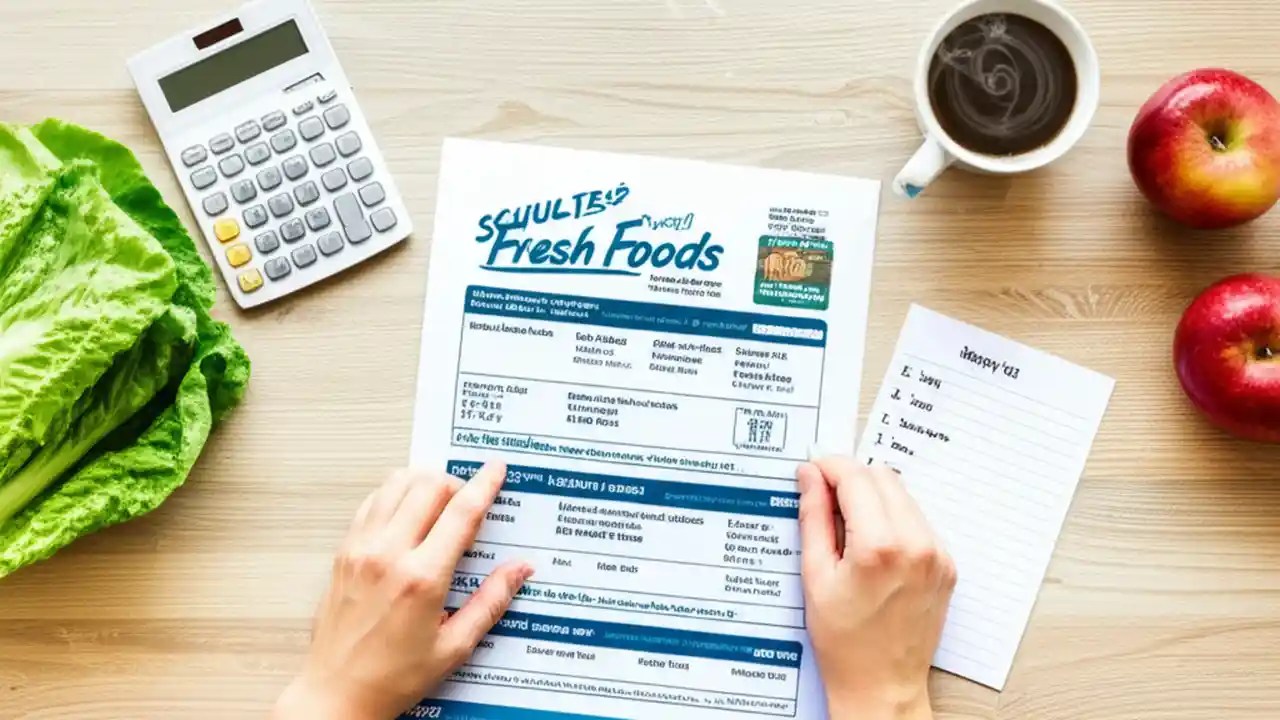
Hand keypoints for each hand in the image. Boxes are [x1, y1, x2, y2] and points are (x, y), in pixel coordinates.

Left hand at [273, 463, 531, 719]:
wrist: (336, 693)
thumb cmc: (392, 678)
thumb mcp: (454, 647)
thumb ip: (491, 602)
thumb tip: (520, 570)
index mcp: (421, 579)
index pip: (461, 513)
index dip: (484, 485)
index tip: (496, 470)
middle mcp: (388, 555)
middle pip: (428, 486)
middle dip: (455, 483)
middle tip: (468, 500)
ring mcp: (360, 550)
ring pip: (395, 484)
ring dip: (422, 483)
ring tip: (437, 502)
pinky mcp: (343, 553)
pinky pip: (371, 503)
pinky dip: (393, 496)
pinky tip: (405, 514)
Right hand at [797, 457, 955, 719]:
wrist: (882, 685)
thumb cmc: (844, 642)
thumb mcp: (815, 576)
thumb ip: (814, 517)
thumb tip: (809, 476)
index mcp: (880, 547)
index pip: (856, 478)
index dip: (830, 466)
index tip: (813, 469)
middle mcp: (917, 545)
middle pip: (883, 478)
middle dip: (851, 479)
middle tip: (825, 497)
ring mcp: (938, 555)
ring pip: (903, 495)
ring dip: (874, 497)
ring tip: (847, 528)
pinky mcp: (947, 565)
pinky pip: (918, 521)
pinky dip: (893, 520)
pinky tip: (872, 546)